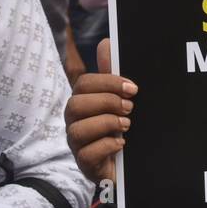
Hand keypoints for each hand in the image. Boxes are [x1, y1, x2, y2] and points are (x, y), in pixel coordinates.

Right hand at [64, 38, 135, 183]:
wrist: (127, 164)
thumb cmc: (119, 128)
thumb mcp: (118, 100)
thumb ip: (111, 75)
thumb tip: (106, 43)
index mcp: (82, 102)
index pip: (84, 84)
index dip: (108, 83)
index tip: (132, 88)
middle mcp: (74, 121)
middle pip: (75, 104)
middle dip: (106, 102)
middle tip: (130, 107)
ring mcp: (76, 143)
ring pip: (78, 129)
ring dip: (106, 124)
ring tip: (127, 125)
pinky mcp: (84, 164)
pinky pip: (86, 154)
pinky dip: (106, 146)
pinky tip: (121, 144)